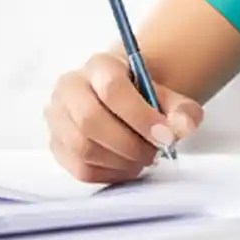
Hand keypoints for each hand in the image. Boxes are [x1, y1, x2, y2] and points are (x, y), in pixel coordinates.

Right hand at [45, 53, 203, 182]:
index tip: (166, 136)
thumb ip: (182, 110)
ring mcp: (58, 117)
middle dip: (129, 144)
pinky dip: (111, 173)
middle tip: (155, 153)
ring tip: (144, 158)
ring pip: (83, 148)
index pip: (111, 88)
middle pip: (89, 120)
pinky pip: (80, 168)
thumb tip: (182, 127)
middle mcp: (70, 87)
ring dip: (121, 161)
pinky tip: (129, 166)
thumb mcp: (169, 96)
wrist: (127, 102)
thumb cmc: (146, 98)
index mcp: (100, 65)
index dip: (140, 116)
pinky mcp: (57, 144)